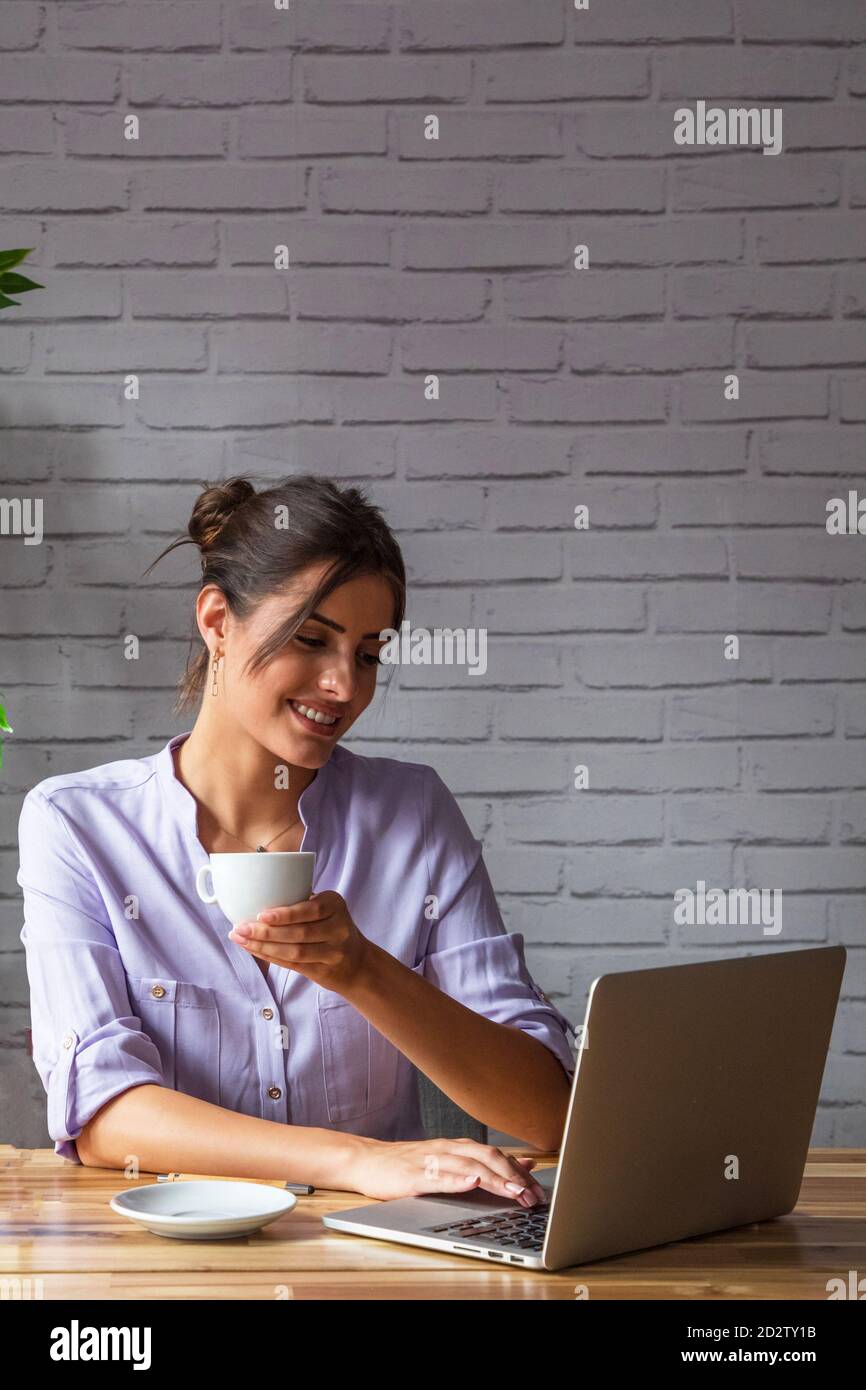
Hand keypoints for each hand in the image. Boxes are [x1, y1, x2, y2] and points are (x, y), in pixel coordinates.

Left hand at [228, 890, 368, 992]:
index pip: (310, 909)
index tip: (260, 914)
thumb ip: (301, 901)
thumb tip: (256, 891)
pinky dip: (270, 957)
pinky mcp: (324, 972)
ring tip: (240, 939)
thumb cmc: (331, 928)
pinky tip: (254, 950)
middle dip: (266, 932)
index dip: (285, 914)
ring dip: (263, 946)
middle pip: (299, 933)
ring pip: (294, 952)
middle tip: (240, 928)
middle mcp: (339, 929)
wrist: (358, 963)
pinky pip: (293, 965)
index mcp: (336, 905)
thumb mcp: (327, 908)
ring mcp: (333, 953)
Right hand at [346, 1135, 547, 1205]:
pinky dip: (458, 1179)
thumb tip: (523, 1164)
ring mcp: (431, 1160)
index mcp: (458, 1147)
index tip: (540, 1190)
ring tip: (514, 1191)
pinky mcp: (414, 1175)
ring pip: (468, 1165)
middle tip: (533, 1196)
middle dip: (514, 1177)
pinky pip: (439, 1176)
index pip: (497, 1155)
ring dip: (494, 1179)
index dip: (520, 1172)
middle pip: (488, 1157)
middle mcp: (448, 1149)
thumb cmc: (408, 1164)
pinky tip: (472, 1182)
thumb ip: (483, 1162)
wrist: (367, 1160)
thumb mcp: (449, 1159)